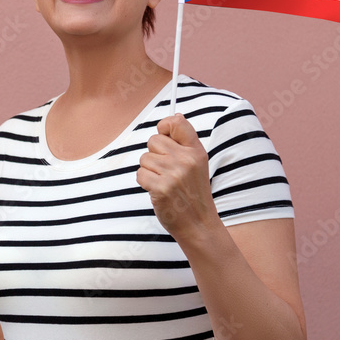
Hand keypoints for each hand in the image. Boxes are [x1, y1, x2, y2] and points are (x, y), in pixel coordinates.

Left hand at [136, 113, 220, 241]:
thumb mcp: (198, 164)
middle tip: (166, 170)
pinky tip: (158, 190)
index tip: (164, 137)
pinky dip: (145, 183)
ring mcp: (173, 174)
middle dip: (154, 154)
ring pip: (145, 158)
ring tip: (164, 182)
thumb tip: (175, 116)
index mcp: (196, 151)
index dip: (164, 127)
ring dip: (149, 170)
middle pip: (153, 140)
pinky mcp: (161, 188)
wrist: (198, 224)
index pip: (176, 123)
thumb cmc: (194, 194)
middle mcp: (185, 160)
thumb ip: (185, 142)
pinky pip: (140, 174)